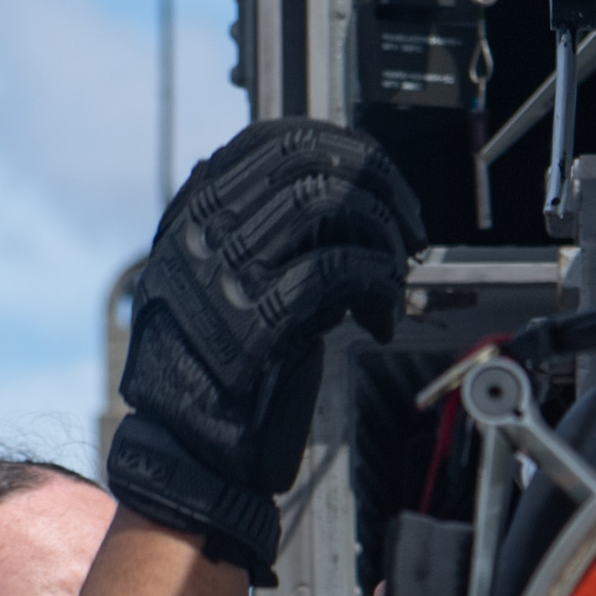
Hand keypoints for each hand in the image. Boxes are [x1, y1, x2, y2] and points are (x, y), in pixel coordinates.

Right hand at [110, 121, 423, 580]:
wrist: (186, 455)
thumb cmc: (213, 381)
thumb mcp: (227, 288)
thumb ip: (268, 240)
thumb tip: (346, 207)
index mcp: (191, 217)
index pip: (273, 140)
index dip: (342, 149)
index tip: (380, 176)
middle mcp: (201, 233)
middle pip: (307, 162)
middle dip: (377, 186)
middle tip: (408, 225)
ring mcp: (225, 271)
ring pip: (328, 204)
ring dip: (383, 234)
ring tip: (397, 273)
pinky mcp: (258, 317)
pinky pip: (341, 271)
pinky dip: (380, 287)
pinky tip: (384, 317)